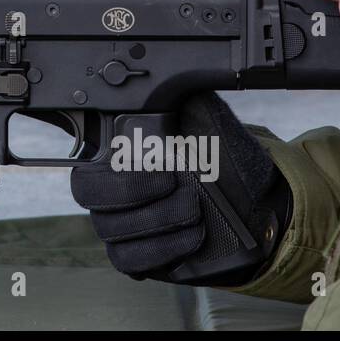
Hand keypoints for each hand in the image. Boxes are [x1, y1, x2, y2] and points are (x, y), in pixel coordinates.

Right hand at [70, 91, 292, 286]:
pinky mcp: (137, 258)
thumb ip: (183, 101)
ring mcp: (119, 227)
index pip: (86, 162)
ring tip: (194, 210)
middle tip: (174, 184)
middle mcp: (109, 193)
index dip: (112, 165)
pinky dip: (161, 249)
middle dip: (131, 190)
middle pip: (89, 196)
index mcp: (116, 156)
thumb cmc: (223, 159)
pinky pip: (129, 261)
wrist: (252, 202)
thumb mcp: (206, 122)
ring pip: (111, 230)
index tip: (159, 162)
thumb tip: (168, 79)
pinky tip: (190, 236)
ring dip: (156, 219)